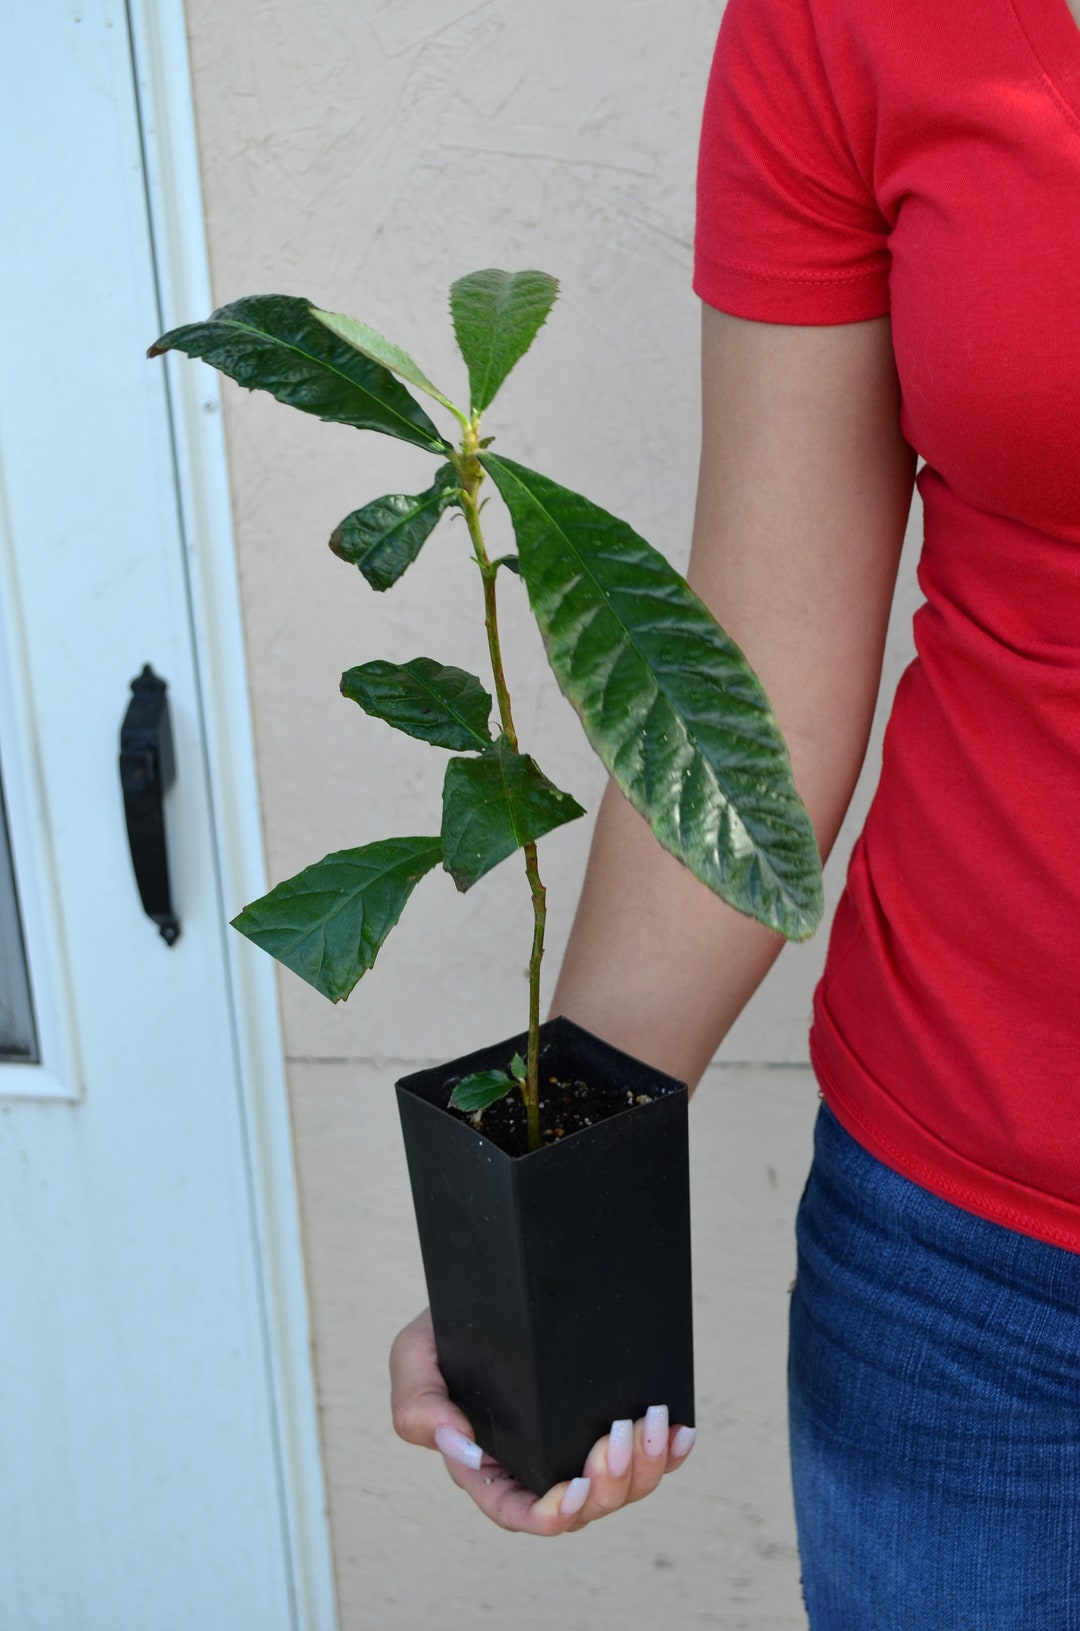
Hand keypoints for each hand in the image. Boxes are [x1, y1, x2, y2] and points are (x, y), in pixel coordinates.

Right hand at [389, 1306, 697, 1533]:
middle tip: (620, 1435)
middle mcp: (537, 1466)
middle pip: (582, 1506)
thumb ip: (418, 1407)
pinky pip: (648, 1456)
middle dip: (610, 1483)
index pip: (520, 1512)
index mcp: (488, 1466)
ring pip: (621, 1487)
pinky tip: (680, 1431)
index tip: (576, 1493)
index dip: (552, 1516)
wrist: (491, 1286)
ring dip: (645, 1467)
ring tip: (652, 1423)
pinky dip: (669, 1452)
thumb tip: (461, 1449)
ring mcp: (577, 1445)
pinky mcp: (608, 1419)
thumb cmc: (446, 1329)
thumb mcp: (414, 1360)